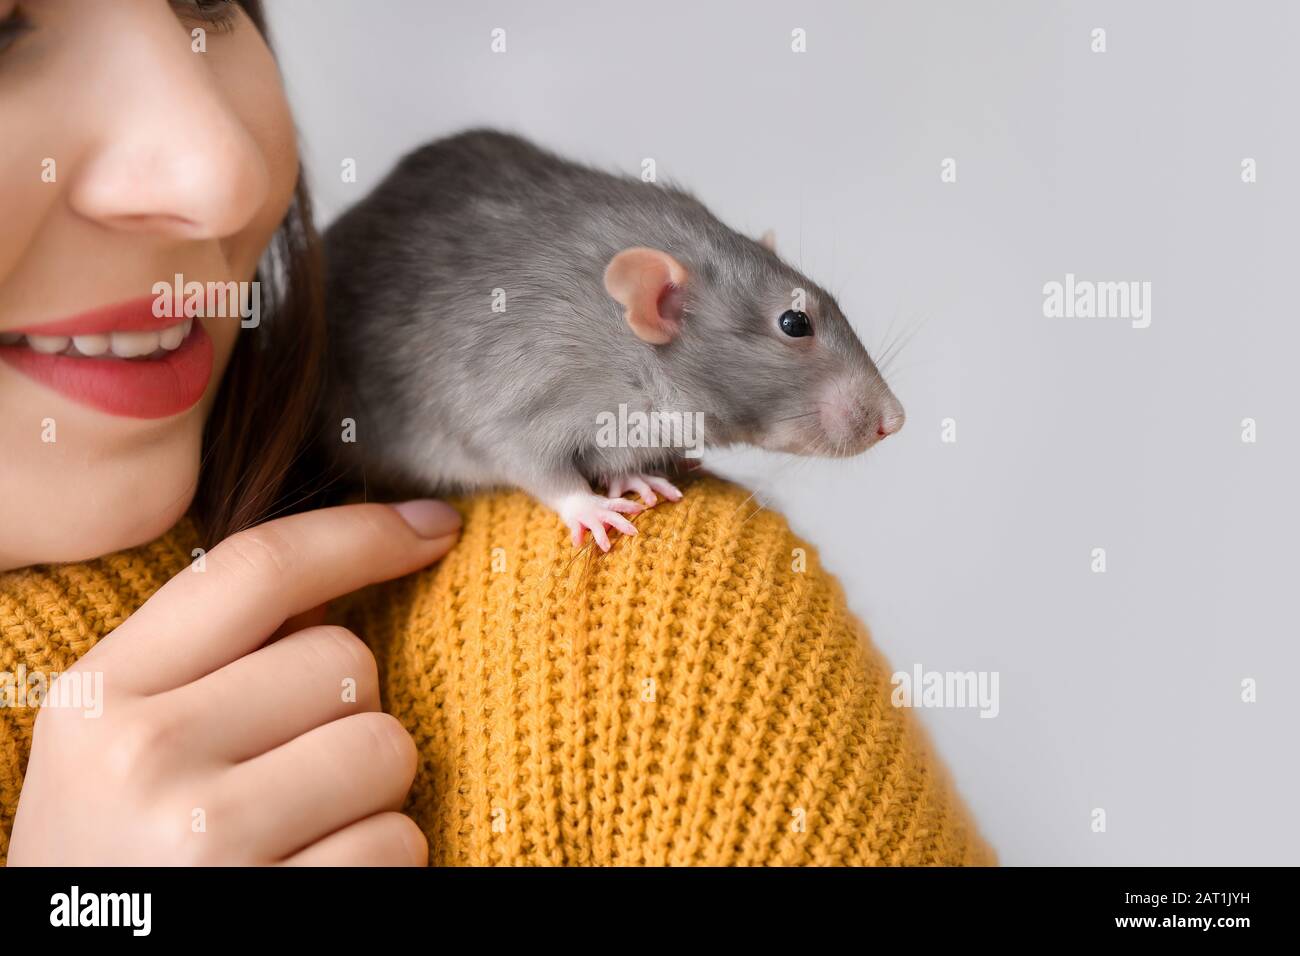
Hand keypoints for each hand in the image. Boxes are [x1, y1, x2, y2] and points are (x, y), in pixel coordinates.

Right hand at [7, 500, 459, 865]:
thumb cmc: (117, 858)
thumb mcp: (116, 747)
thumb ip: (208, 661)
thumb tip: (343, 572)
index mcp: (99, 697)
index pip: (257, 568)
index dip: (361, 534)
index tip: (435, 526)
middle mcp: (145, 759)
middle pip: (345, 660)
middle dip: (345, 709)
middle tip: (286, 773)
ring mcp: (211, 843)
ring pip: (386, 749)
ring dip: (370, 792)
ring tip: (297, 834)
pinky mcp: (280, 913)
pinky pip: (398, 844)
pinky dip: (379, 864)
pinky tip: (311, 882)